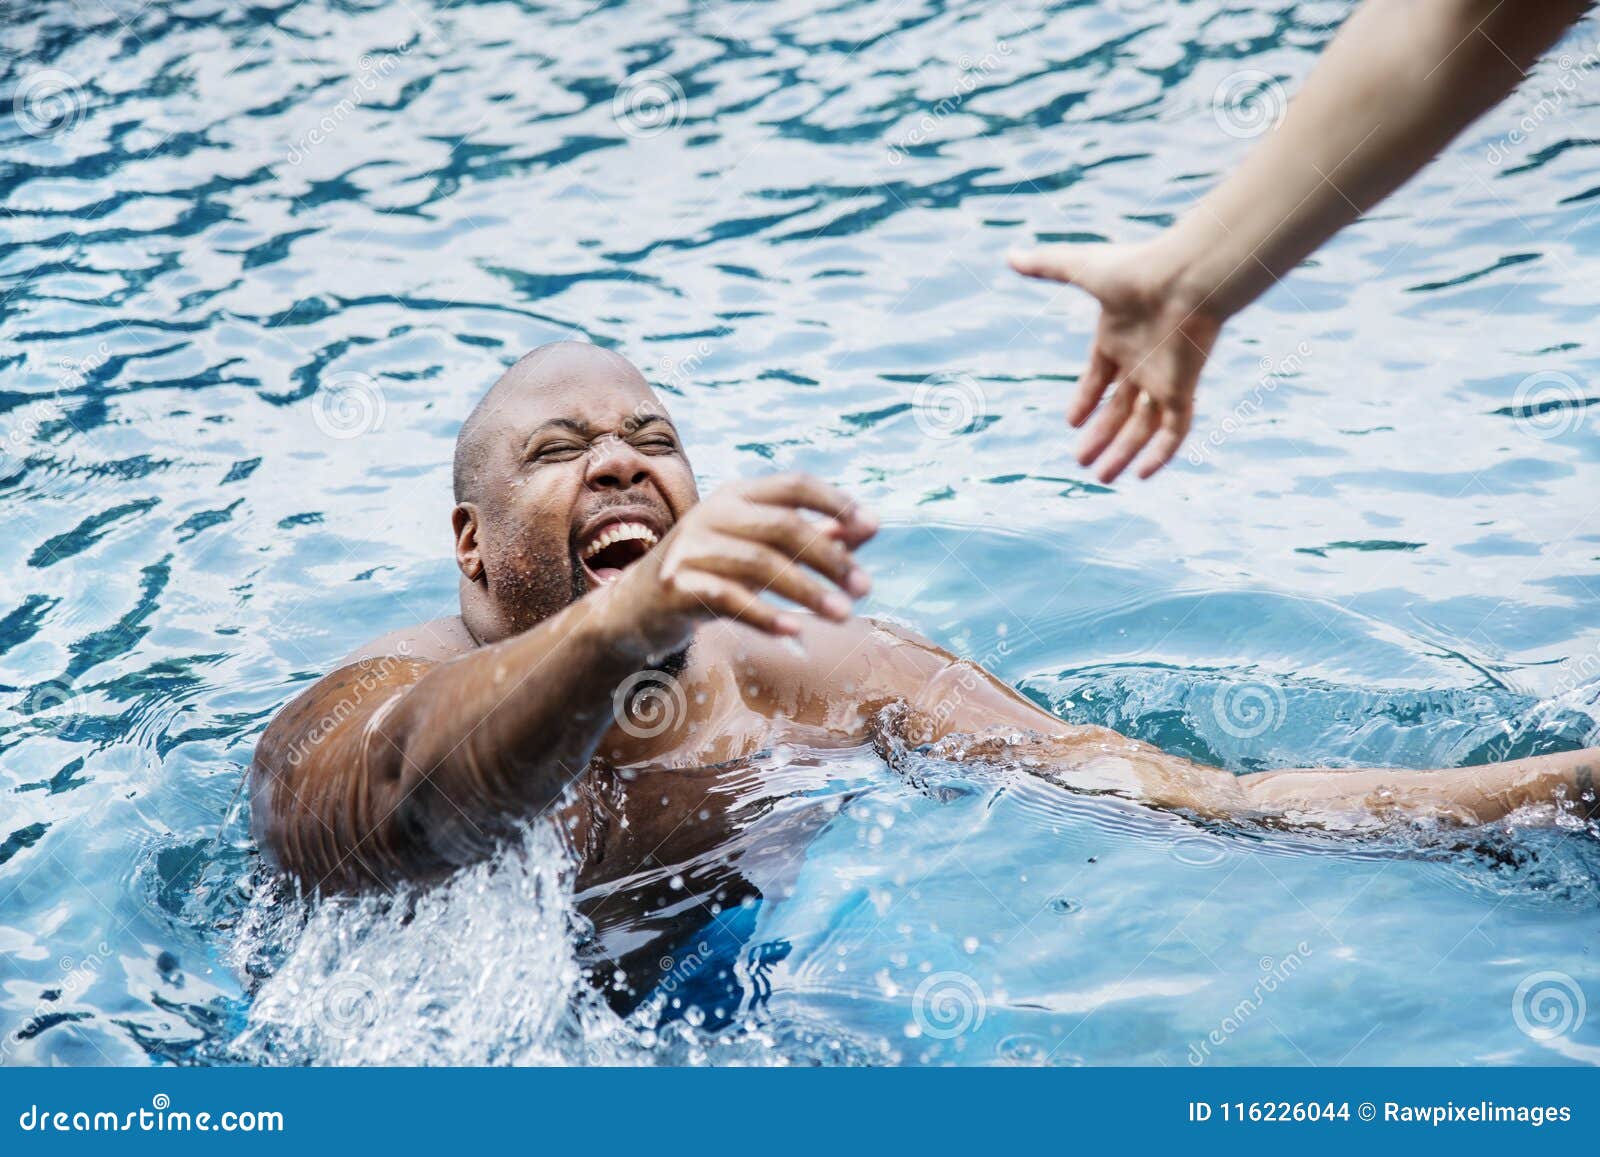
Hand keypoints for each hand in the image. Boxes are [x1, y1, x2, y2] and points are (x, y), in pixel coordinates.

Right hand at [619, 473, 876, 637]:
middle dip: (830, 557)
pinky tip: (796, 631)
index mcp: (737, 495)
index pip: (794, 485)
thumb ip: (813, 535)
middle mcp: (714, 513)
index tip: (870, 525)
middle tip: (865, 587)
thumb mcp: (761, 550)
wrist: (636, 608)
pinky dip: (766, 614)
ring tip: (844, 615)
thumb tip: (870, 525)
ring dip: (808, 591)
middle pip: (784, 526)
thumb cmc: (712, 573)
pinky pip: (729, 598)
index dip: (835, 501)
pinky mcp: (677, 585)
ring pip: (761, 563)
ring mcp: (692, 547)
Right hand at [1009, 241, 1223, 482]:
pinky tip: (1141, 475)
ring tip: (1102, 479)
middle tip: (1081, 463)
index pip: (1100, 378)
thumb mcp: (1081, 268)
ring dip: (1122, 453)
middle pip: (1120, 409)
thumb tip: (1009, 255)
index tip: (1071, 422)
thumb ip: (1046, 266)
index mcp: (1118, 338)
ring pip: (1143, 426)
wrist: (1186, 275)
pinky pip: (1174, 431)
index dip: (1086, 400)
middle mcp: (1142, 362)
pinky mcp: (1183, 389)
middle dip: (1101, 436)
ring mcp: (1164, 378)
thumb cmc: (1137, 269)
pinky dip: (1159, 454)